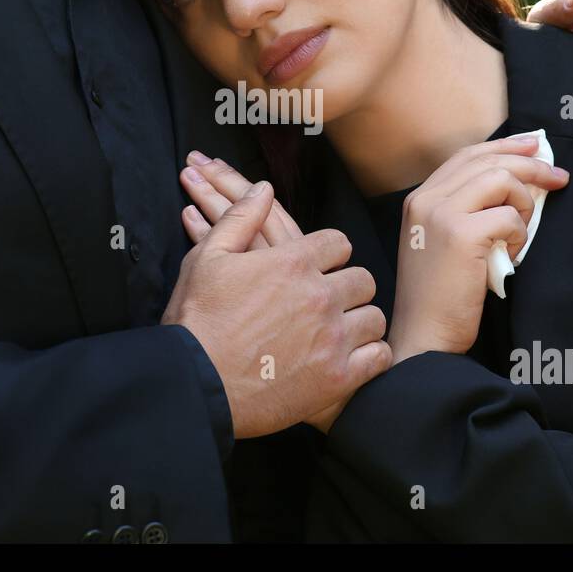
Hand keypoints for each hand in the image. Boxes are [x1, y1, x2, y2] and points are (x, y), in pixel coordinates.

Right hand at [163, 173, 390, 437]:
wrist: (194, 384)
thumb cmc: (197, 320)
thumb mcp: (208, 258)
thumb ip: (240, 217)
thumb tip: (264, 187)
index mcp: (292, 262)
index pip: (338, 243)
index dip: (329, 253)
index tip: (320, 268)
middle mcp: (319, 296)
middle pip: (361, 279)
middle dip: (347, 286)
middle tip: (329, 300)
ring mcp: (332, 338)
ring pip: (373, 317)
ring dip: (358, 320)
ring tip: (340, 329)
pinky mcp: (336, 378)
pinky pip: (378, 357)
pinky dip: (369, 356)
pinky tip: (350, 356)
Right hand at [390, 135, 568, 362]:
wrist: (424, 336)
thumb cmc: (440, 297)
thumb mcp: (444, 243)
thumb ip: (467, 211)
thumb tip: (517, 183)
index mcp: (420, 199)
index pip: (467, 156)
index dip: (505, 146)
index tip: (535, 147)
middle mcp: (426, 199)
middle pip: (487, 160)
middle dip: (531, 165)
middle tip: (559, 178)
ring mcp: (441, 214)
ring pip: (501, 179)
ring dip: (524, 204)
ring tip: (520, 233)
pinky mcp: (461, 235)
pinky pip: (508, 217)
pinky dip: (519, 234)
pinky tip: (510, 255)